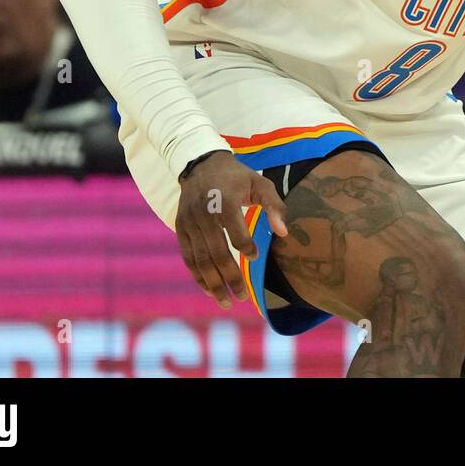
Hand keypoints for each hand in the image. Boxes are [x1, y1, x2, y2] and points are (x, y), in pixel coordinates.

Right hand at [174, 151, 288, 307]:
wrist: (201, 164)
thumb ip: (275, 207)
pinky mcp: (180, 228)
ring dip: (212, 283)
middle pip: (215, 252)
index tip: (255, 257)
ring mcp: (189, 222)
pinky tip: (209, 290)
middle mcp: (203, 213)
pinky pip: (188, 257)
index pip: (234, 231)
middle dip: (229, 277)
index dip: (246, 247)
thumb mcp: (260, 184)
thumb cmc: (237, 177)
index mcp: (224, 200)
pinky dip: (197, 275)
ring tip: (226, 301)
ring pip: (199, 259)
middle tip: (242, 296)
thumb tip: (284, 233)